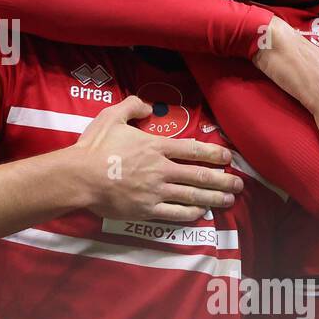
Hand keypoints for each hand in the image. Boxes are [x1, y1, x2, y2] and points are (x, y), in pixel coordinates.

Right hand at [75, 96, 240, 221]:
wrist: (79, 178)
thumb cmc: (94, 147)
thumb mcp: (111, 117)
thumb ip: (132, 106)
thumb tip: (148, 105)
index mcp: (155, 146)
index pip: (194, 149)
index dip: (215, 153)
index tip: (229, 158)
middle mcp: (161, 170)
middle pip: (200, 175)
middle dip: (223, 180)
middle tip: (239, 183)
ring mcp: (155, 192)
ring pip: (192, 195)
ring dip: (214, 198)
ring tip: (228, 199)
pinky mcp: (146, 210)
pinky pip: (175, 214)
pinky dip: (191, 213)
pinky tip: (201, 212)